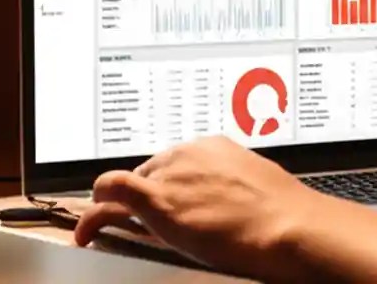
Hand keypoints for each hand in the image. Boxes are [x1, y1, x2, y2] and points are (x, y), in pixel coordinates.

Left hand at [74, 137, 334, 281]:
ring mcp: (171, 175)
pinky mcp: (158, 201)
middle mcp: (188, 153)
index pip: (174, 161)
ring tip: (118, 230)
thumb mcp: (257, 184)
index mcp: (214, 146)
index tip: (165, 197)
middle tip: (151, 223)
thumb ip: (233, 182)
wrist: (289, 225)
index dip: (165, 182)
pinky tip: (87, 229)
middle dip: (148, 194)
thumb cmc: (284, 211)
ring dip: (126, 206)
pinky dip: (94, 212)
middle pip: (150, 171)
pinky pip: (111, 192)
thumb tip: (231, 199)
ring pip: (130, 184)